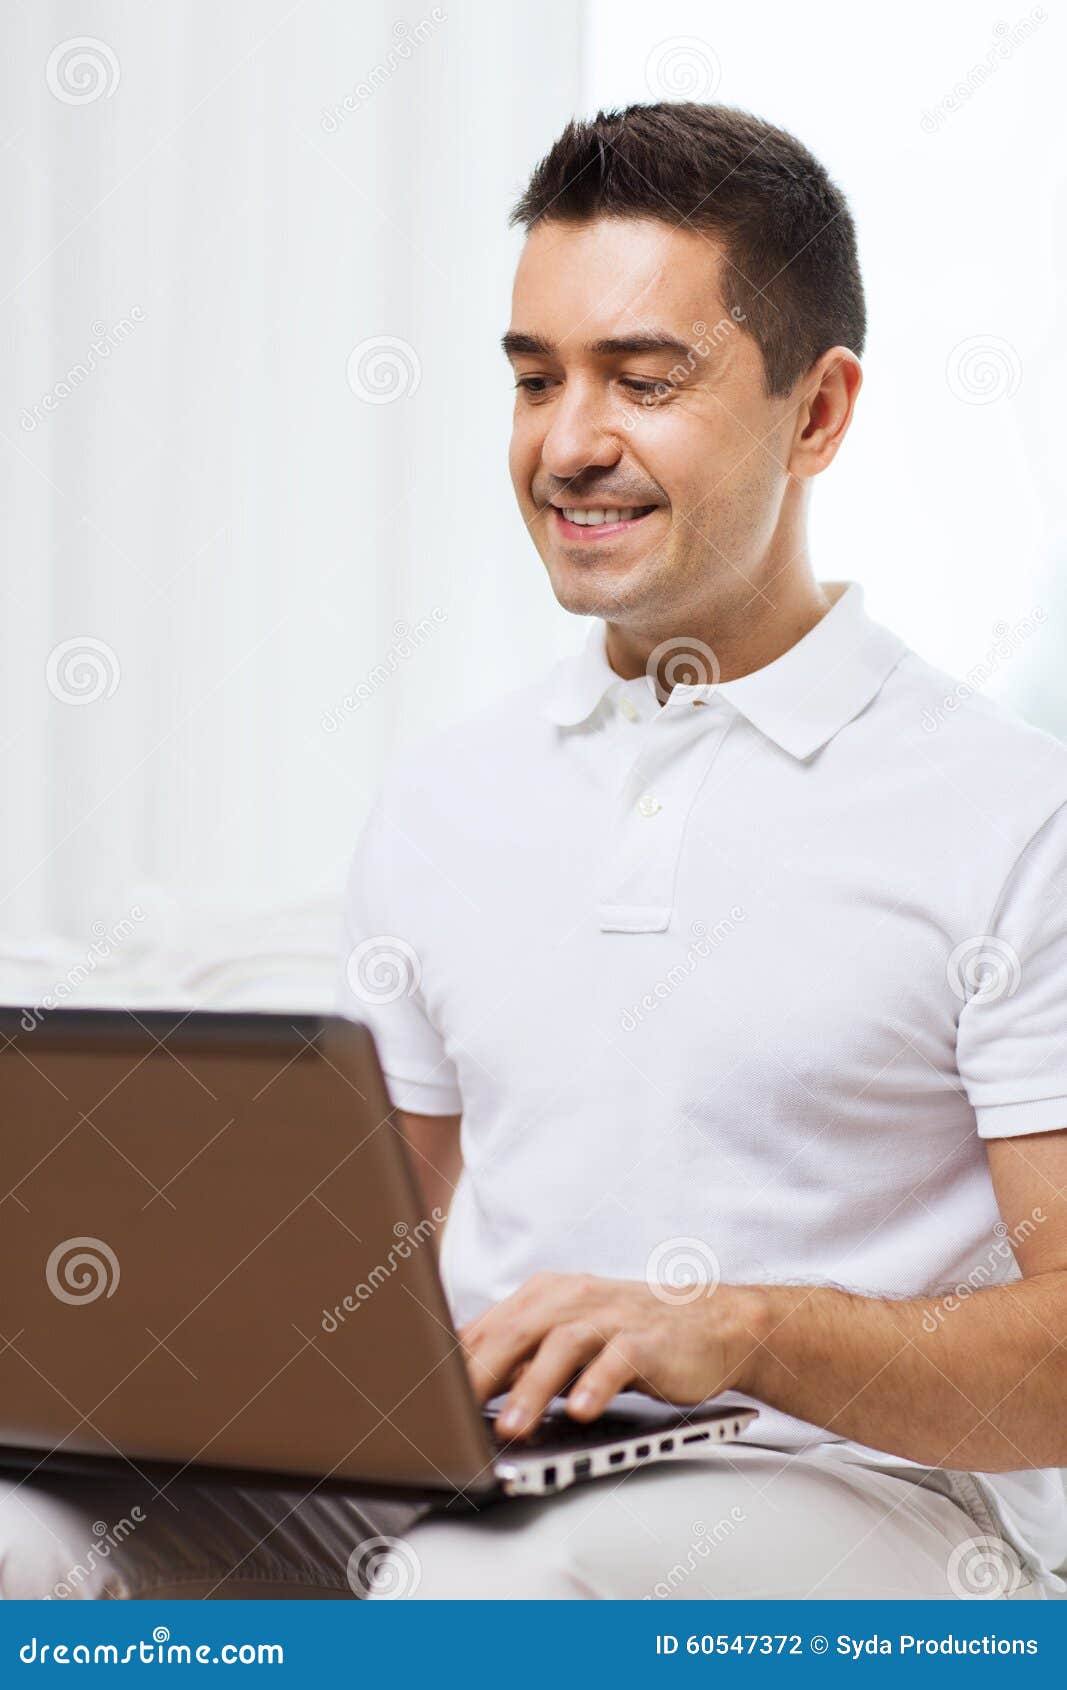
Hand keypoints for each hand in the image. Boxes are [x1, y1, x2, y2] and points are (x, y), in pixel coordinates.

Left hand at [457, 1270, 764, 1439]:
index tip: (424, 1400)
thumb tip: (462, 1391)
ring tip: (512, 1428)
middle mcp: (572, 1299)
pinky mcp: (648, 1339)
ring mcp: (611, 1317)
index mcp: (544, 1296)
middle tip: (452, 1415)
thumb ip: (520, 1357)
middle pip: (516, 1332)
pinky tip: (582, 1412)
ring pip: (562, 1347)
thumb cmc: (629, 1335)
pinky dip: (597, 1386)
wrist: (711, 1323)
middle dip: (480, 1375)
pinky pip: (618, 1361)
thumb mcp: (567, 1337)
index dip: (453, 1364)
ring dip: (533, 1389)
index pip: (487, 1328)